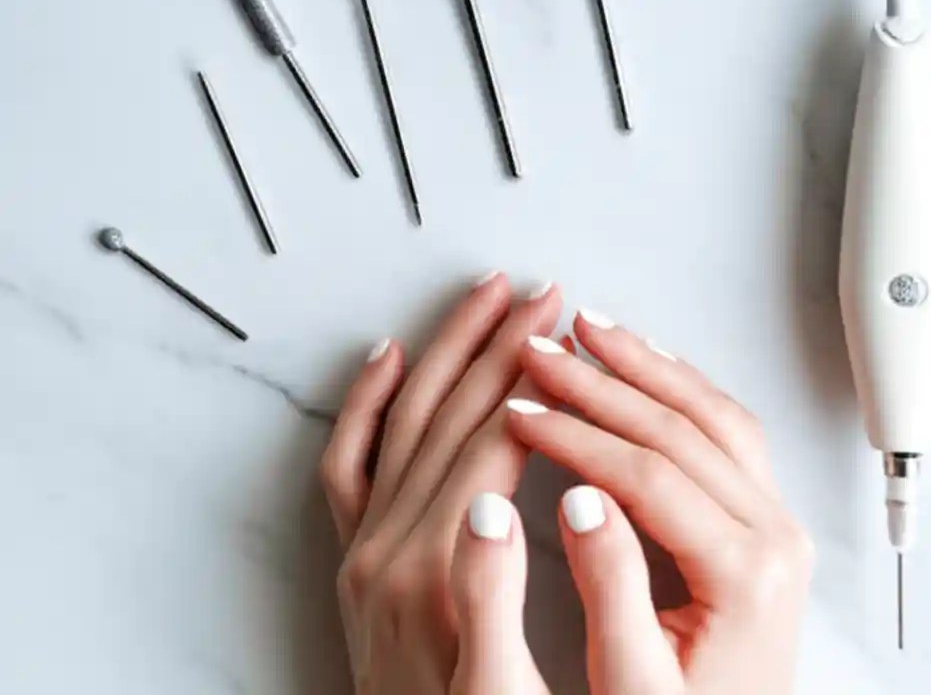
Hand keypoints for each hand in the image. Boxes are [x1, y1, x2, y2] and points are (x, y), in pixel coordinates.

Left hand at [318, 273, 561, 693]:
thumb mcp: (498, 686)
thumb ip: (494, 595)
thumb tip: (497, 504)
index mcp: (433, 567)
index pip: (492, 441)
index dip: (534, 375)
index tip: (567, 324)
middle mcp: (387, 543)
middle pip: (451, 412)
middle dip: (500, 342)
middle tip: (541, 290)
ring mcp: (364, 544)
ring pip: (405, 418)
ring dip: (446, 350)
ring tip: (482, 297)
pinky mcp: (355, 554)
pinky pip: (349, 460)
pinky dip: (366, 402)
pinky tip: (386, 358)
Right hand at [507, 309, 815, 694]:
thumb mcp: (634, 682)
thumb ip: (611, 587)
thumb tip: (579, 496)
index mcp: (746, 574)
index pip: (651, 476)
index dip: (576, 436)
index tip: (519, 410)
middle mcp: (775, 537)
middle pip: (684, 431)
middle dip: (605, 382)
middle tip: (543, 348)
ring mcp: (777, 525)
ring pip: (714, 417)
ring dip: (649, 367)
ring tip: (591, 330)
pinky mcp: (767, 523)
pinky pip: (731, 433)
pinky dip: (684, 388)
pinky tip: (648, 363)